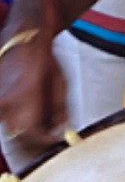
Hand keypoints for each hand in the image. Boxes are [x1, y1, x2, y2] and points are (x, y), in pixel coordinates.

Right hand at [0, 34, 66, 151]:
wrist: (23, 41)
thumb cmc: (45, 59)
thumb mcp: (61, 83)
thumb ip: (61, 110)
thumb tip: (61, 131)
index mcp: (26, 95)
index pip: (32, 132)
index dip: (45, 140)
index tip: (55, 139)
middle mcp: (7, 101)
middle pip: (19, 135)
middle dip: (36, 138)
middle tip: (50, 133)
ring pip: (11, 129)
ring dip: (26, 130)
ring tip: (42, 119)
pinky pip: (5, 119)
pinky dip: (17, 121)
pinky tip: (30, 112)